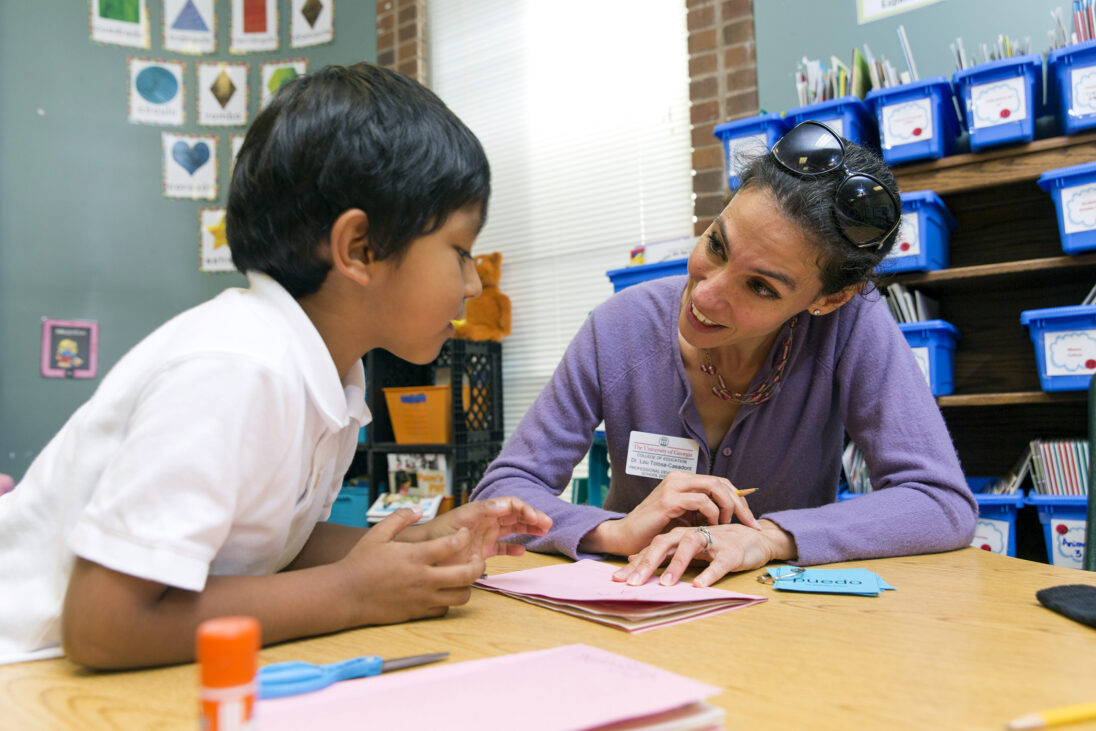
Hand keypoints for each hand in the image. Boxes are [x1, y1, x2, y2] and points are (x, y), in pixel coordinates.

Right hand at [337, 507, 486, 624]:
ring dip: (467, 585)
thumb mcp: (377, 534)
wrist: (345, 594)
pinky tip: (443, 591)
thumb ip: (399, 519)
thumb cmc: (360, 563)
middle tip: (477, 558)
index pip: (454, 544)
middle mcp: (423, 578)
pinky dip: (449, 600)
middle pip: (467, 574)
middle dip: (479, 564)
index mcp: (415, 555)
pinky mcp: (418, 613)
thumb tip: (417, 509)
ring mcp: (422, 598)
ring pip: (461, 596)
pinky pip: (445, 610)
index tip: (463, 533)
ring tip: (462, 576)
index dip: (464, 536)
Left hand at [419, 497, 552, 558]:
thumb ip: (483, 511)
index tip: (537, 518)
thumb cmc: (438, 534)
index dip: (525, 509)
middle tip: (547, 524)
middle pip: (515, 516)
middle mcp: (486, 521)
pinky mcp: (482, 552)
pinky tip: (522, 551)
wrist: (421, 553)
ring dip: (528, 529)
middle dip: (532, 517)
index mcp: (483, 511)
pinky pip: (502, 547)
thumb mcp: (461, 519)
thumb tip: (509, 504)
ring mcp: (485, 536)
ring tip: (543, 532)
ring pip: (512, 529)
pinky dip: (513, 548)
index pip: (510, 505)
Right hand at [581, 471, 759, 555]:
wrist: (625, 537)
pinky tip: (711, 526)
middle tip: (750, 524)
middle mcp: (680, 478)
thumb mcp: (685, 518)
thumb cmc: (655, 530)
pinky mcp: (669, 500)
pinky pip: (701, 501)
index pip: (721, 482)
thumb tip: (732, 513)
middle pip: (722, 483)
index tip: (751, 519)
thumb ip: (703, 511)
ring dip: (728, 507)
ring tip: (729, 526)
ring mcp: (674, 486)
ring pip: (715, 487)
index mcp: (684, 480)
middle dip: (740, 504)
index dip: (739, 499)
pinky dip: (712, 513)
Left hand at [611, 519, 796, 587]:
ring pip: (690, 548)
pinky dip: (709, 574)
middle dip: (647, 563)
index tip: (617, 579)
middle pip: (665, 543)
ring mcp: (712, 542)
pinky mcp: (731, 552)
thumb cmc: (718, 545)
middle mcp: (692, 535)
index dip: (635, 563)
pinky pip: (718, 563)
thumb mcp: (688, 550)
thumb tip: (634, 562)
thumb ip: (664, 555)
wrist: (755, 538)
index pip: (652, 547)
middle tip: (633, 584)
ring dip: (676, 566)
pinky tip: (699, 586)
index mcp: (680, 536)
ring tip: (665, 585)